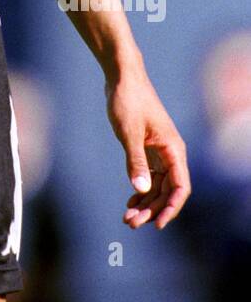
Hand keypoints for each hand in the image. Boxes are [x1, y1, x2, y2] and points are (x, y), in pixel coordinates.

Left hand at [105, 68, 190, 228]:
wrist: (121, 77)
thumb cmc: (128, 100)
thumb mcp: (129, 132)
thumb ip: (135, 161)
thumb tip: (142, 189)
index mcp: (173, 149)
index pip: (180, 187)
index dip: (171, 208)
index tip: (157, 224)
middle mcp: (170, 153)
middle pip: (167, 191)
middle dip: (151, 209)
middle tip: (131, 222)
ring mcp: (159, 151)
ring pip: (157, 185)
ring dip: (145, 202)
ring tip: (128, 217)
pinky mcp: (147, 148)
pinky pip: (149, 175)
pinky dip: (140, 189)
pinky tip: (130, 200)